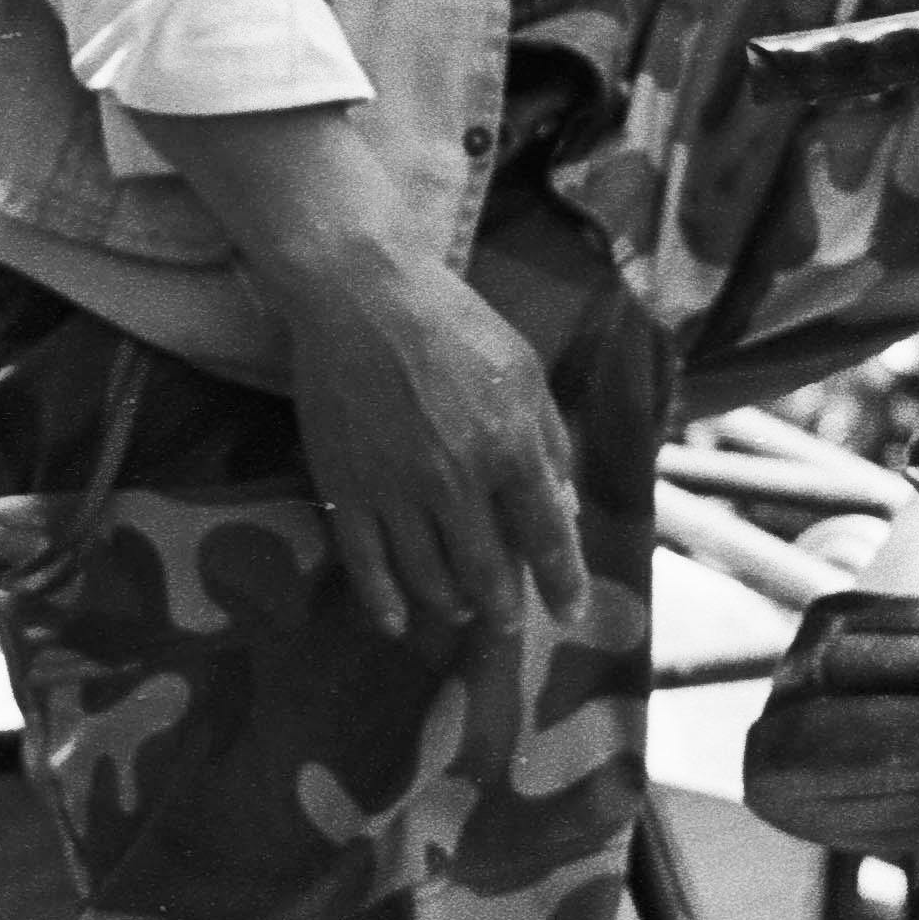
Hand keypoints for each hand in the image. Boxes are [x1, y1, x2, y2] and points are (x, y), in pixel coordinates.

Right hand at [265, 237, 591, 644]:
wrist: (358, 297)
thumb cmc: (452, 322)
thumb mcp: (524, 368)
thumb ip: (549, 438)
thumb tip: (564, 503)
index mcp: (509, 447)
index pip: (545, 538)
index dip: (562, 583)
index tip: (571, 612)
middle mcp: (456, 481)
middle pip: (487, 574)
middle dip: (504, 609)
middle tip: (507, 622)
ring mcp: (396, 491)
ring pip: (429, 579)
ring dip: (452, 606)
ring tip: (462, 610)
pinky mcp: (347, 490)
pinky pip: (367, 566)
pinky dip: (384, 604)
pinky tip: (396, 622)